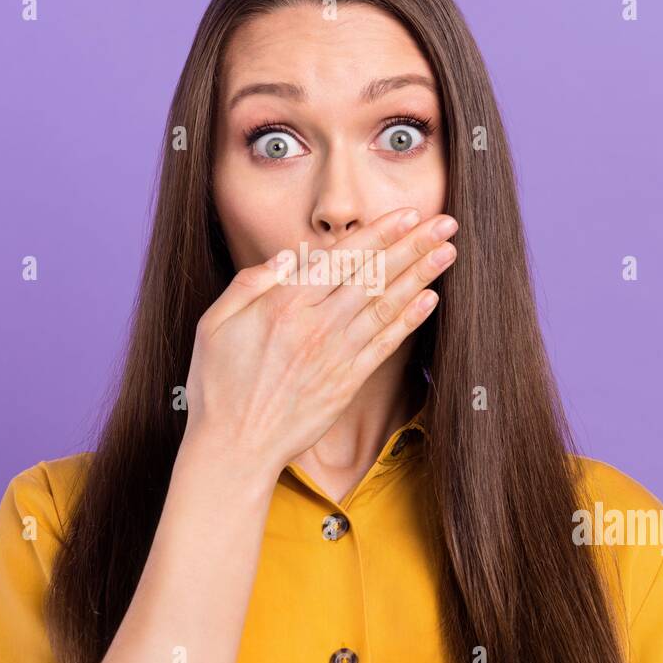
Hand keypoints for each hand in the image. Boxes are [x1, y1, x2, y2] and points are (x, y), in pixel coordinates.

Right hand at [181, 206, 457, 480]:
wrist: (235, 448)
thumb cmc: (219, 386)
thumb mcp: (214, 324)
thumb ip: (249, 284)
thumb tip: (287, 255)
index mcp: (283, 304)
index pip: (341, 258)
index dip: (378, 233)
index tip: (407, 214)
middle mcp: (316, 325)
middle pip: (373, 275)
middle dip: (413, 244)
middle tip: (446, 223)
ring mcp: (335, 355)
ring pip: (386, 305)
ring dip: (421, 275)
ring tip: (449, 251)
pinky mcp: (347, 383)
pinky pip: (385, 345)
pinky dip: (410, 320)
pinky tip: (431, 299)